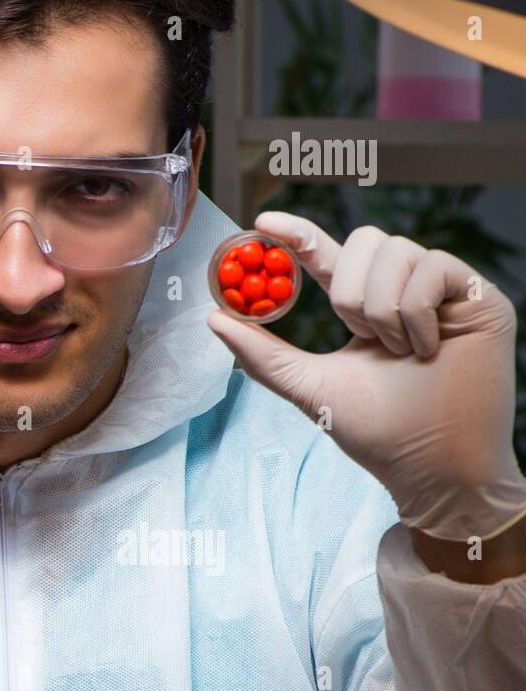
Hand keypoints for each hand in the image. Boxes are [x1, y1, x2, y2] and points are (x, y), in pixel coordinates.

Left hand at [205, 211, 525, 543]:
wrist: (431, 466)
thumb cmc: (376, 431)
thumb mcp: (308, 385)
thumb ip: (262, 352)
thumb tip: (212, 318)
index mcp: (365, 305)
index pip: (327, 255)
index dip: (296, 233)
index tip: (261, 224)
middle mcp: (403, 289)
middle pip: (364, 240)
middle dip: (350, 291)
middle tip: (361, 334)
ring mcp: (442, 290)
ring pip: (395, 251)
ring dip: (383, 309)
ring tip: (400, 351)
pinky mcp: (479, 296)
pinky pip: (432, 268)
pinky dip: (417, 312)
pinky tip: (429, 348)